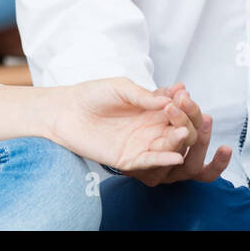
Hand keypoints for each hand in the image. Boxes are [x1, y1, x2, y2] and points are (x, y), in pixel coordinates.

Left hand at [51, 77, 198, 172]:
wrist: (64, 111)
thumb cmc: (92, 95)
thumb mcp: (120, 88)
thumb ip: (143, 95)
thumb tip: (171, 99)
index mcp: (154, 111)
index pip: (180, 111)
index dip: (185, 105)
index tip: (184, 96)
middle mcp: (153, 129)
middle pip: (181, 130)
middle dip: (184, 121)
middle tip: (178, 109)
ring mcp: (143, 145)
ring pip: (170, 146)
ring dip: (178, 140)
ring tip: (181, 131)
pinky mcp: (129, 159)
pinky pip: (150, 162)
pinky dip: (164, 160)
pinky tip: (175, 156)